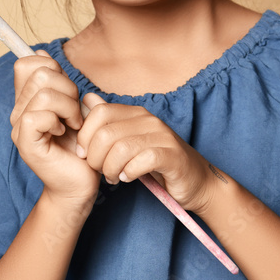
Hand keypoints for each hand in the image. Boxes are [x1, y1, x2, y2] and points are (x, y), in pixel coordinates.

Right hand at [10, 51, 99, 202]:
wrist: (80, 182)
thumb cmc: (80, 147)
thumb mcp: (73, 105)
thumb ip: (58, 82)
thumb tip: (41, 54)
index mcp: (27, 100)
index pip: (26, 63)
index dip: (50, 67)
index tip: (65, 90)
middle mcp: (18, 111)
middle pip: (40, 73)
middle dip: (68, 89)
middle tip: (74, 113)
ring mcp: (19, 127)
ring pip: (43, 93)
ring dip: (68, 107)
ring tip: (74, 125)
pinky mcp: (26, 143)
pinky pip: (38, 115)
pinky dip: (59, 121)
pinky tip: (64, 134)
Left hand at [76, 94, 212, 212]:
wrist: (194, 181)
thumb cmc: (155, 162)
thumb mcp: (128, 140)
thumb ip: (107, 122)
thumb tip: (87, 99)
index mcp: (135, 113)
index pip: (99, 112)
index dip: (84, 136)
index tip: (84, 154)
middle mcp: (148, 120)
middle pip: (106, 133)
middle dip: (95, 158)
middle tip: (100, 171)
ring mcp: (162, 136)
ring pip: (121, 148)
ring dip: (110, 168)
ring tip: (113, 177)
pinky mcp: (173, 155)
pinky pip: (143, 160)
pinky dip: (130, 172)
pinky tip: (128, 178)